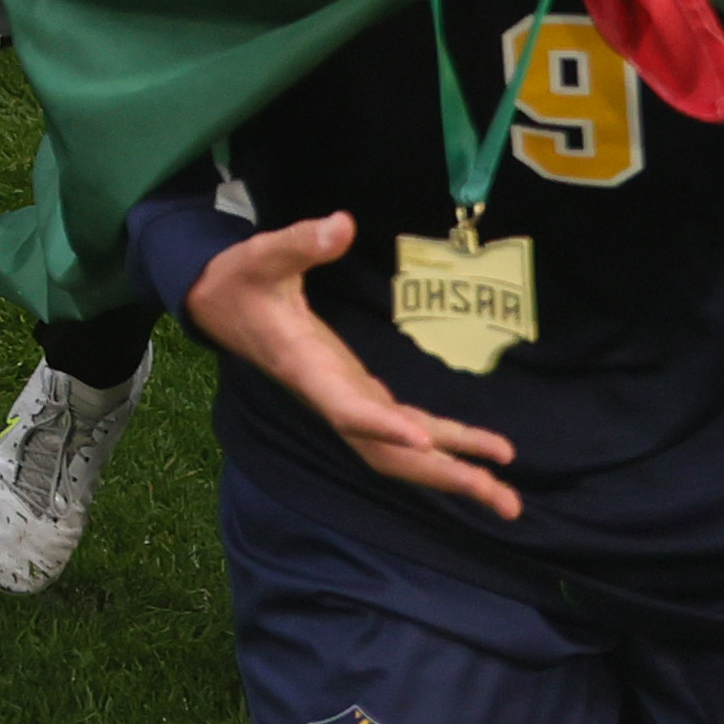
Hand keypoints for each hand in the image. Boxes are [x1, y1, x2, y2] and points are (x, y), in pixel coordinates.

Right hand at [183, 213, 524, 521]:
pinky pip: (401, 433)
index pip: (345, 406)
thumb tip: (342, 223)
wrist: (217, 307)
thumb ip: (302, 242)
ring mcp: (344, 399)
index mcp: (306, 367)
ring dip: (451, 474)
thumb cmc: (240, 280)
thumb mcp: (262, 255)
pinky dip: (442, 448)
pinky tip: (478, 456)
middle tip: (504, 500)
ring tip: (506, 499)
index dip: (382, 425)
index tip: (422, 440)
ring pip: (399, 453)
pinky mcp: (354, 393)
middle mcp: (329, 396)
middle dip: (443, 474)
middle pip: (387, 452)